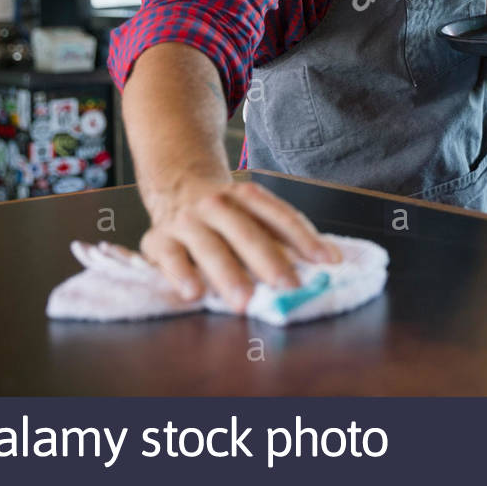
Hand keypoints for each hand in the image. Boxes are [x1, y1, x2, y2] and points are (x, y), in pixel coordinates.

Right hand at [139, 177, 341, 310]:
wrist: (175, 185)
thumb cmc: (225, 213)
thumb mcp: (254, 213)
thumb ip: (285, 237)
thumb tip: (329, 260)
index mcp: (246, 196)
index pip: (280, 216)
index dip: (305, 239)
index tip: (327, 262)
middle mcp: (216, 204)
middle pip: (246, 232)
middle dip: (269, 261)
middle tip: (288, 287)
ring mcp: (186, 220)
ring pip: (209, 246)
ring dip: (228, 274)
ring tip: (243, 300)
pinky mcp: (157, 239)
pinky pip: (170, 257)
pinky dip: (180, 274)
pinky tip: (194, 293)